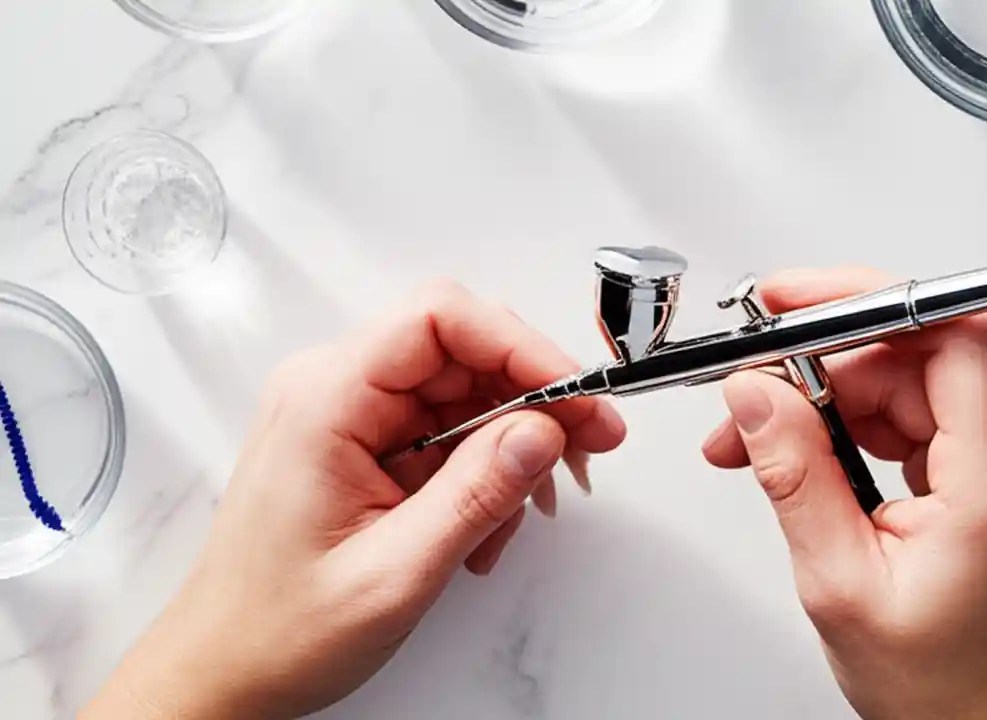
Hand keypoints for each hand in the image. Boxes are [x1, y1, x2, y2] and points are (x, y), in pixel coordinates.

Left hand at [82, 280, 626, 719]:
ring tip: (526, 511)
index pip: (439, 319)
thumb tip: (544, 432)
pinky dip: (485, 472)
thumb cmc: (278, 630)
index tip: (576, 396)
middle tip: (588, 448)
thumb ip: (475, 497)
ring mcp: (350, 415)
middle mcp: (335, 390)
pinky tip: (486, 526)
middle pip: (463, 349)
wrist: (224, 669)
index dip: (520, 346)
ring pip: (465, 391)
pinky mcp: (366, 443)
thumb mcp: (394, 573)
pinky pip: (448, 430)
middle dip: (535, 396)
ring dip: (513, 445)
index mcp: (325, 400)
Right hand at [702, 267, 986, 719]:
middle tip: (748, 394)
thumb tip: (754, 393)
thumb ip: (794, 475)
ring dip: (826, 399)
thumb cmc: (940, 687)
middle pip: (915, 355)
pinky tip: (806, 454)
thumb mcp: (840, 582)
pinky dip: (853, 425)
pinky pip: (916, 414)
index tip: (793, 300)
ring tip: (759, 442)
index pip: (952, 333)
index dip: (867, 297)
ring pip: (907, 381)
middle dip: (818, 365)